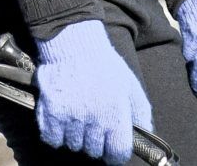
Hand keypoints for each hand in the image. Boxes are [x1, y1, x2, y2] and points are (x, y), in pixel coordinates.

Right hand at [34, 18, 152, 164]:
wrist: (74, 43)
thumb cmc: (104, 65)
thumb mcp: (130, 85)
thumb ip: (141, 113)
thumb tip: (146, 135)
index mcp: (115, 113)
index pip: (117, 153)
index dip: (116, 153)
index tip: (112, 149)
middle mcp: (93, 118)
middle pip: (94, 151)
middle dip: (96, 143)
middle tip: (93, 126)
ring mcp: (70, 116)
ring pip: (74, 145)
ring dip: (76, 137)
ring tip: (78, 119)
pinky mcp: (50, 111)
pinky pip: (52, 138)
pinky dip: (56, 134)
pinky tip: (62, 121)